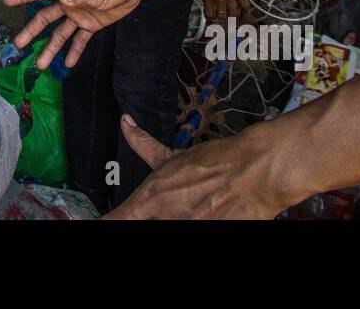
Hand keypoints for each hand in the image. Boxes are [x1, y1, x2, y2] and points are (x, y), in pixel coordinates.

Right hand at [2, 0, 142, 69]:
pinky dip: (74, 51)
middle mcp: (69, 4)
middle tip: (18, 44)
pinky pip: (79, 40)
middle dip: (32, 31)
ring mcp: (78, 15)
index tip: (7, 0)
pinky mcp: (90, 25)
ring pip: (60, 34)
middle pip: (46, 18)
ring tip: (41, 64)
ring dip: (51, 48)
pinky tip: (69, 64)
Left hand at [104, 116, 290, 218]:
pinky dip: (193, 223)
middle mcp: (164, 219)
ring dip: (170, 221)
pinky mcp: (210, 236)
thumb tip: (125, 124)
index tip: (102, 219)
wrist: (257, 171)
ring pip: (162, 234)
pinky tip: (200, 215)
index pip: (112, 222)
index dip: (106, 221)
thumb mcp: (173, 156)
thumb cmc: (216, 162)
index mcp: (150, 201)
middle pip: (135, 226)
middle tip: (158, 211)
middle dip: (140, 220)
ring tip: (186, 210)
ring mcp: (188, 229)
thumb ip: (143, 145)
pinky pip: (193, 235)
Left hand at [202, 0, 249, 22]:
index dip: (211, 19)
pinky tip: (245, 12)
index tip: (212, 20)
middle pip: (221, 16)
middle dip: (222, 19)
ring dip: (233, 18)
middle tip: (224, 20)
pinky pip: (245, 5)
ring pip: (233, 14)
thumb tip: (207, 0)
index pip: (208, 14)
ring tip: (234, 20)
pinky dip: (246, 11)